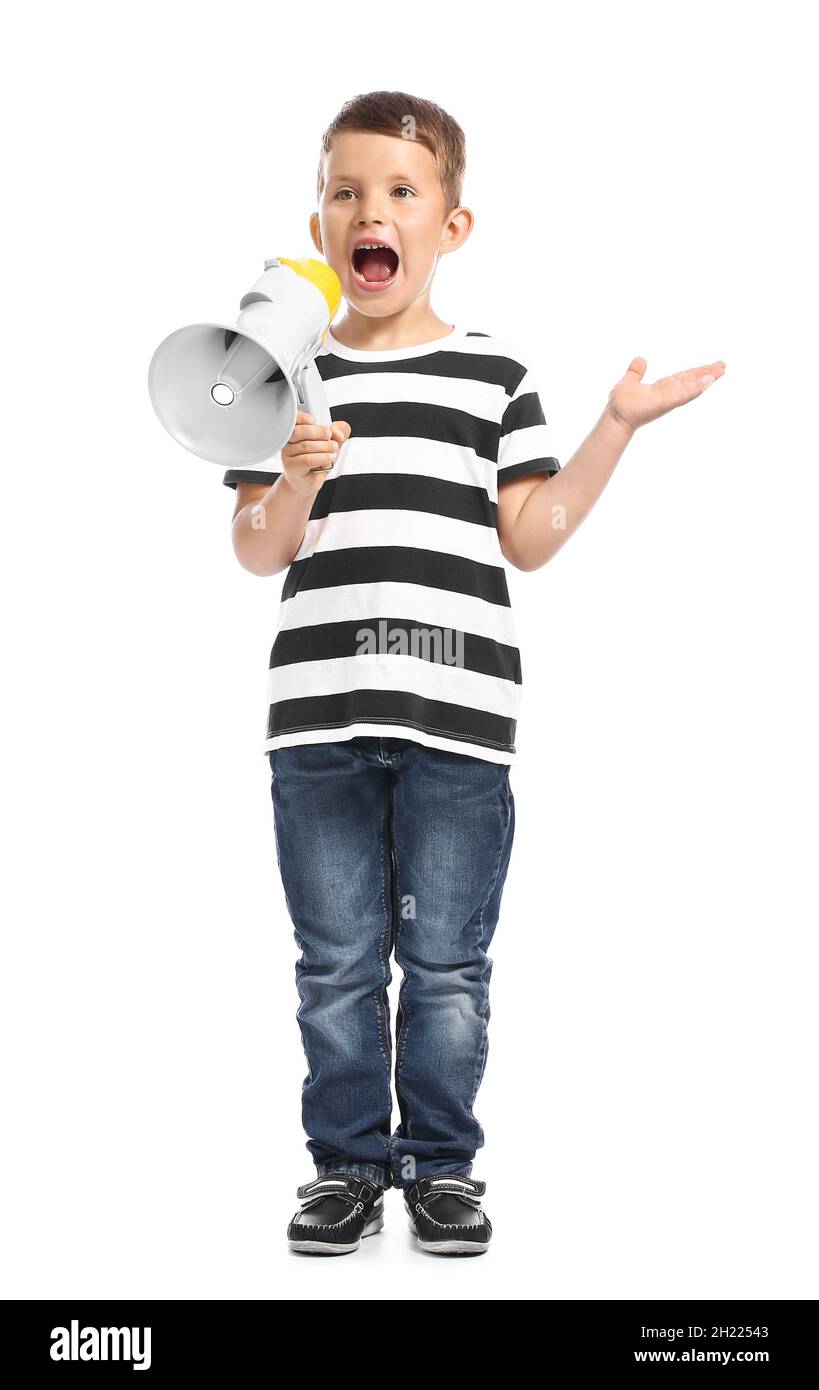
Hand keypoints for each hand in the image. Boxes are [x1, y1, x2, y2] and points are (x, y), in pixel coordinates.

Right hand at [281, 411, 351, 496]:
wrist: (307, 482)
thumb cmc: (317, 461)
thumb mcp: (332, 444)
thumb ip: (339, 434)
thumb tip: (338, 432)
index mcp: (296, 430)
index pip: (294, 419)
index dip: (302, 417)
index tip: (313, 420)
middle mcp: (289, 441)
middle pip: (300, 431)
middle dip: (319, 433)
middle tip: (330, 438)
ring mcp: (288, 454)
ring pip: (306, 446)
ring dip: (324, 448)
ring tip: (333, 452)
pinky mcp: (291, 466)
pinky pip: (307, 459)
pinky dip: (321, 458)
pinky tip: (328, 459)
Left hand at [607, 357, 725, 431]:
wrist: (614, 415)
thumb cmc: (622, 403)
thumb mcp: (630, 381)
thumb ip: (636, 372)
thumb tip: (640, 359)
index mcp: (664, 387)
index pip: (685, 377)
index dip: (698, 371)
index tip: (713, 365)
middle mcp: (669, 393)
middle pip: (692, 381)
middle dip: (707, 374)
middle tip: (724, 366)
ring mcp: (668, 399)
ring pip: (691, 388)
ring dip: (705, 381)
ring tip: (720, 373)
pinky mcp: (665, 404)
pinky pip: (682, 395)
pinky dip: (695, 389)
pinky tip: (707, 382)